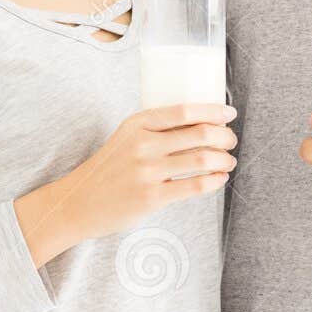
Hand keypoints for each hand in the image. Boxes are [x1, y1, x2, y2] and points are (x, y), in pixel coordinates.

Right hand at [15, 103, 237, 265]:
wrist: (80, 201)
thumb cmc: (110, 168)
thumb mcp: (127, 138)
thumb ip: (156, 130)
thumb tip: (201, 124)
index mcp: (137, 123)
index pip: (184, 110)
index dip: (213, 110)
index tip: (229, 113)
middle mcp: (143, 144)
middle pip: (199, 133)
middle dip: (225, 136)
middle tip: (231, 140)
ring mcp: (147, 171)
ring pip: (202, 160)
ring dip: (224, 159)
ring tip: (228, 161)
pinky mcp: (152, 197)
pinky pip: (195, 186)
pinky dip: (214, 181)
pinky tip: (220, 179)